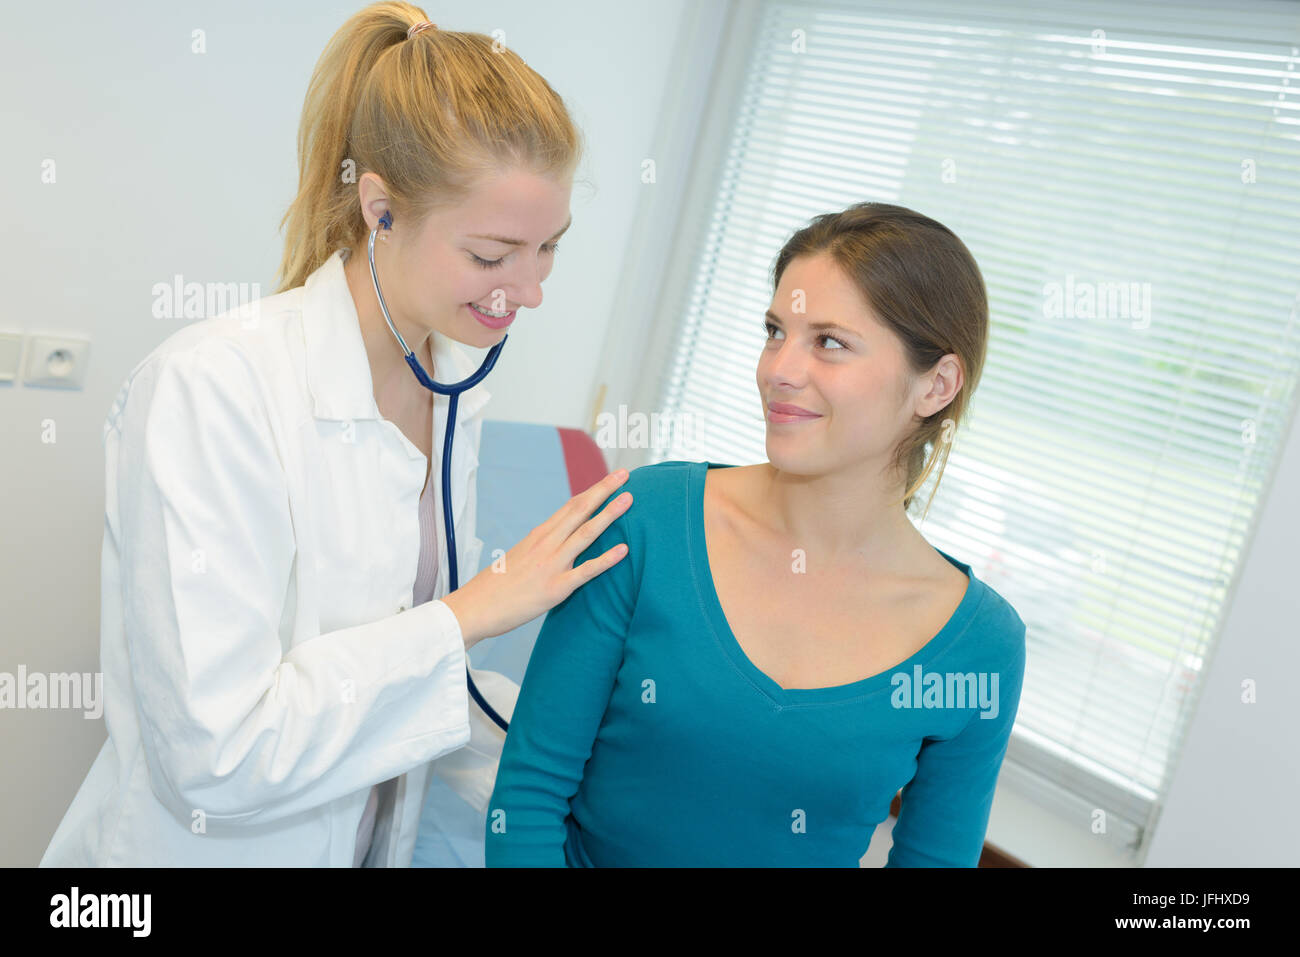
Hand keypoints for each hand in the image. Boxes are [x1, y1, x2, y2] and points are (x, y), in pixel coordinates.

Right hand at [441, 469, 632, 647]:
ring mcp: (551, 565)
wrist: (473, 607)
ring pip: (586, 534)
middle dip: (605, 490)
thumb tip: (561, 542)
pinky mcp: (554, 588)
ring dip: (609, 514)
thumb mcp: (520, 557)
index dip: (594, 491)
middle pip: (580, 510)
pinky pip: (585, 572)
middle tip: (625, 475)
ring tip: (629, 499)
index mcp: (539, 535)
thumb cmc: (497, 586)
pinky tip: (624, 550)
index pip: (571, 506)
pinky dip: (606, 560)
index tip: (612, 479)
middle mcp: (546, 544)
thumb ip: (542, 547)